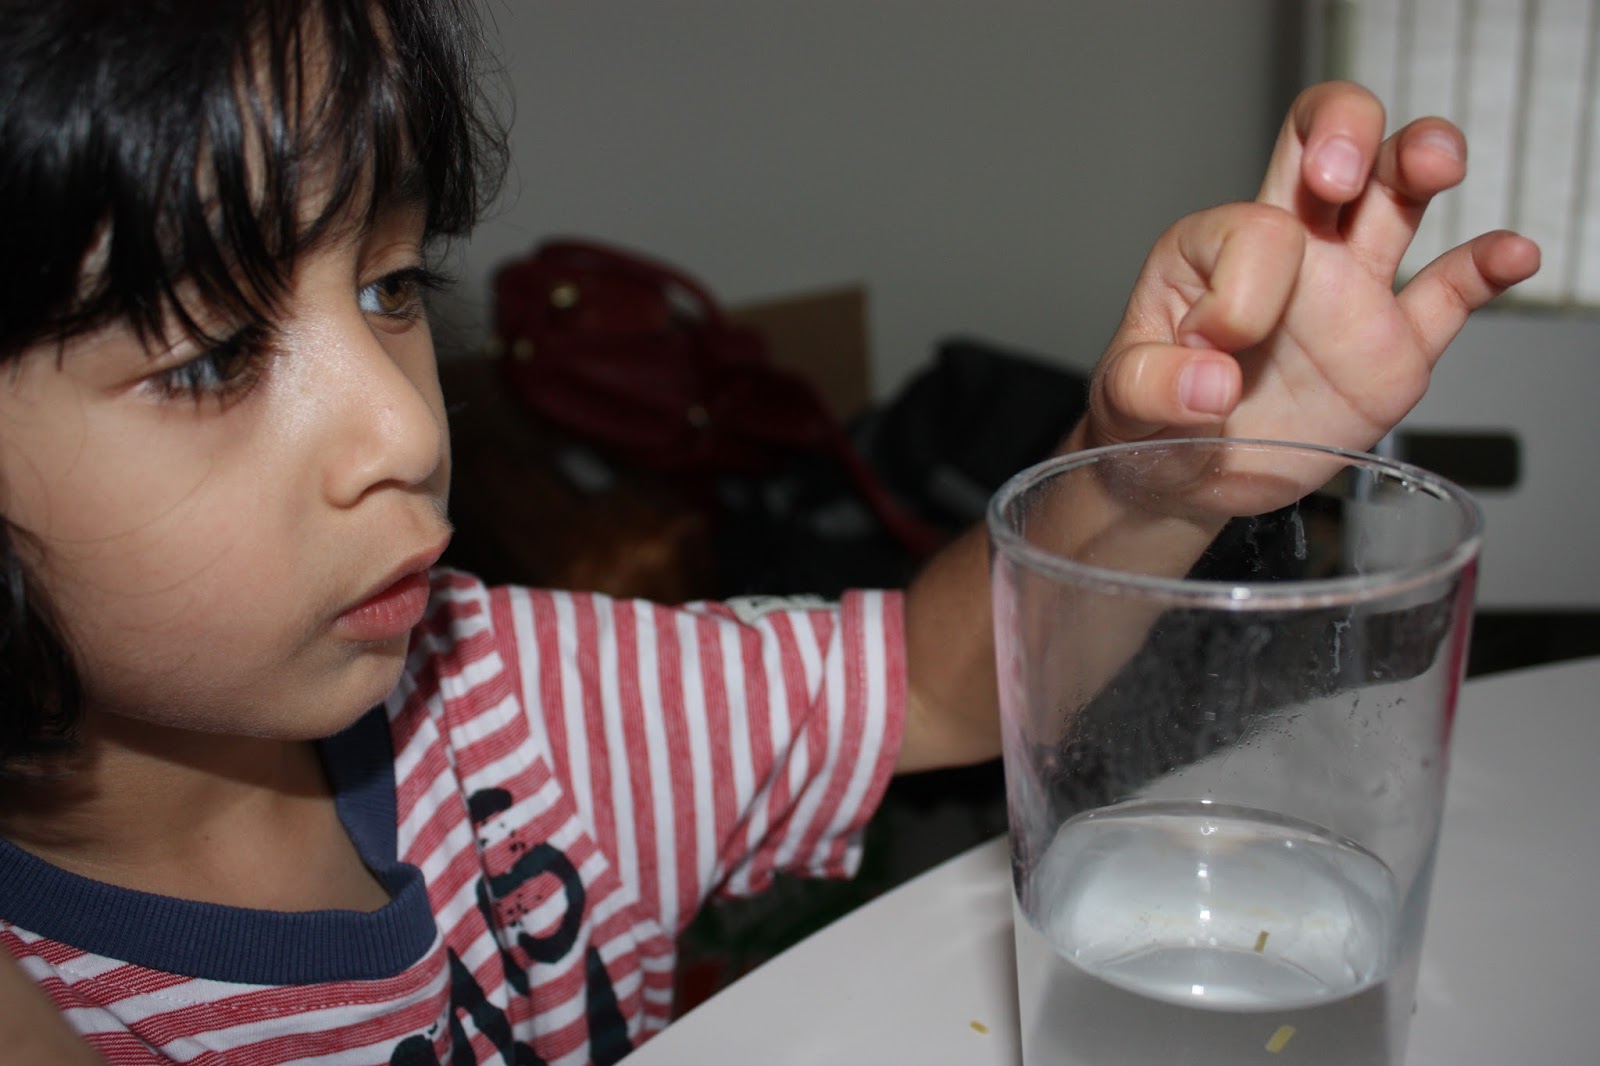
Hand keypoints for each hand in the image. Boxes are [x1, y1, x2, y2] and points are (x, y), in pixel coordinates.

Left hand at [1073, 80, 1540, 454]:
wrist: (1183, 478)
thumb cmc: (1149, 419)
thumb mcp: (1121, 402)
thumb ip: (1152, 385)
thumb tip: (1211, 381)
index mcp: (1215, 248)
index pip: (1253, 229)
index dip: (1241, 290)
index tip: (1214, 351)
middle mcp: (1289, 251)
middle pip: (1327, 142)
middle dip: (1343, 130)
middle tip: (1335, 174)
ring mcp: (1347, 291)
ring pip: (1396, 195)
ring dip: (1419, 161)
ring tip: (1434, 164)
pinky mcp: (1392, 345)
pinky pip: (1450, 294)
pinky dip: (1486, 268)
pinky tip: (1512, 253)